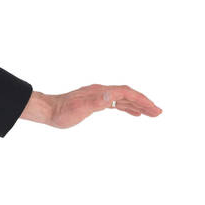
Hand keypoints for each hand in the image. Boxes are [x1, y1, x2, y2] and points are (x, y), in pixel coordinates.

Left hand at [23, 85, 160, 127]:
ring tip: (151, 113)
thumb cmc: (61, 113)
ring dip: (138, 105)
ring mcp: (98, 95)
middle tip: (159, 113)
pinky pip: (116, 103)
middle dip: (144, 102)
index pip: (126, 94)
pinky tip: (134, 113)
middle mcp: (101, 91)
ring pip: (123, 99)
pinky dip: (127, 107)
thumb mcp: (79, 109)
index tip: (155, 109)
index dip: (142, 100)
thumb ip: (97, 101)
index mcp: (100, 92)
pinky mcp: (94, 101)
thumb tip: (113, 94)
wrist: (46, 111)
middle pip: (128, 95)